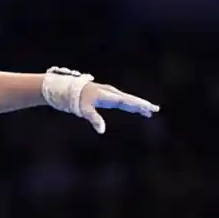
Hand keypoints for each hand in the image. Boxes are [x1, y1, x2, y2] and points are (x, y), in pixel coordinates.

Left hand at [42, 67, 160, 133]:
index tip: (150, 108)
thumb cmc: (73, 98)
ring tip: (149, 112)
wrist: (63, 87)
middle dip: (142, 105)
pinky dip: (129, 104)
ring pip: (126, 99)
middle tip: (155, 110)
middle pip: (129, 99)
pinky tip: (134, 109)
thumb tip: (102, 130)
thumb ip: (94, 119)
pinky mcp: (104, 95)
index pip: (126, 101)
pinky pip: (120, 100)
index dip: (138, 105)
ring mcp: (107, 93)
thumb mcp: (83, 110)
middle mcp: (109, 92)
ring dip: (137, 105)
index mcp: (106, 95)